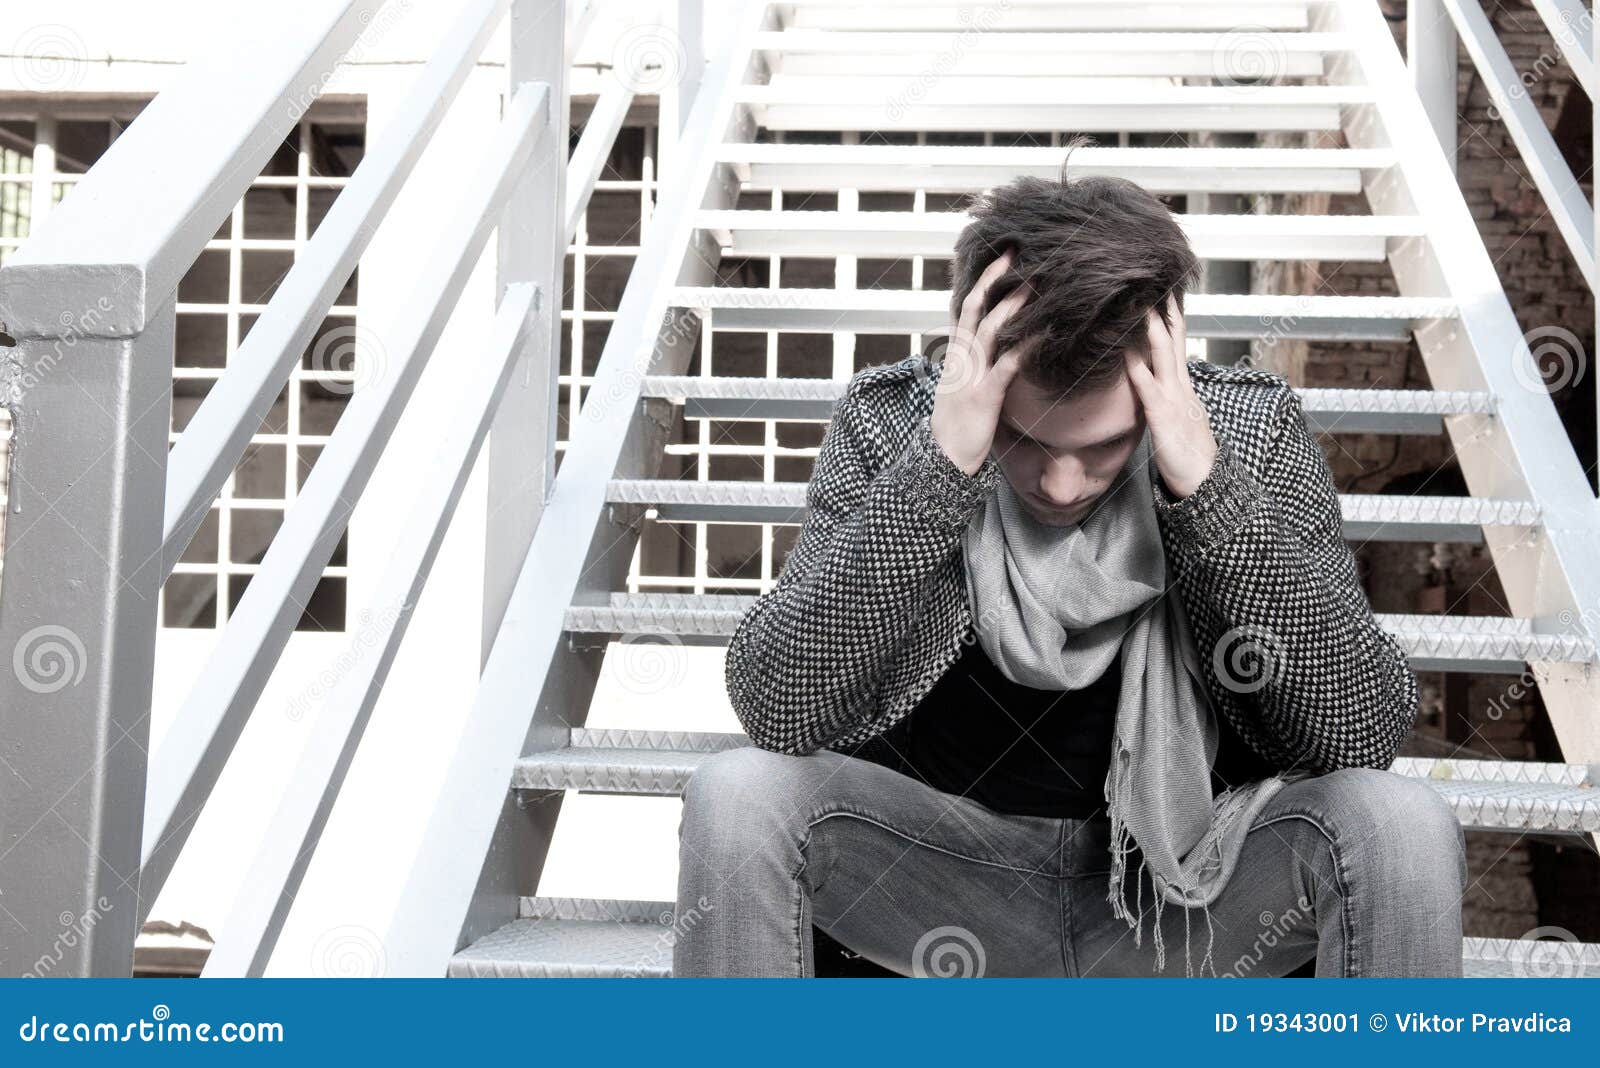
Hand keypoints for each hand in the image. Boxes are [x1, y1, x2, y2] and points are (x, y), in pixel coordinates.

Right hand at [930, 249, 1033, 475]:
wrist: (942, 461)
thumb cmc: (956, 427)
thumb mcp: (961, 389)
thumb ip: (974, 366)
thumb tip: (992, 349)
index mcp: (955, 356)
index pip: (964, 308)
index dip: (980, 281)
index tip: (999, 259)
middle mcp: (960, 359)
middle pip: (974, 307)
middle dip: (994, 278)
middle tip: (1016, 252)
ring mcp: (970, 376)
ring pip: (989, 329)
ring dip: (1013, 304)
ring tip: (1035, 282)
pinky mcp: (984, 396)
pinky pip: (1006, 365)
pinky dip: (1025, 347)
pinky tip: (1044, 333)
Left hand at [1123, 293, 1217, 499]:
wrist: (1205, 482)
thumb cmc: (1188, 453)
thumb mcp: (1179, 417)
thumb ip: (1168, 396)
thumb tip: (1153, 380)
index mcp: (1184, 385)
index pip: (1177, 342)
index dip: (1171, 316)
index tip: (1163, 292)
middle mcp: (1181, 386)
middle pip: (1173, 339)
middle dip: (1165, 310)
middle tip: (1155, 280)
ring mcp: (1174, 399)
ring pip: (1163, 356)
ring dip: (1151, 328)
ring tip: (1141, 302)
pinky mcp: (1163, 417)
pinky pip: (1148, 387)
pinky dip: (1136, 367)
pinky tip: (1125, 352)